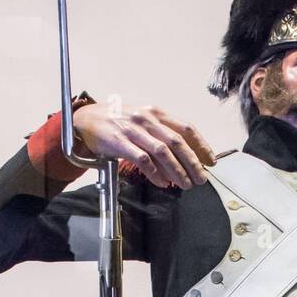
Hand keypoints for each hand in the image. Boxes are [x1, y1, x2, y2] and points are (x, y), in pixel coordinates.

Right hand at [72, 103, 215, 188]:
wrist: (86, 119)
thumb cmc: (117, 122)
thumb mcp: (143, 120)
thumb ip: (162, 133)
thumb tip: (183, 156)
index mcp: (156, 112)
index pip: (185, 128)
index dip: (201, 146)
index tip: (210, 161)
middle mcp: (147, 119)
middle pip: (177, 142)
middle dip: (193, 163)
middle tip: (201, 179)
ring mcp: (133, 130)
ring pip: (163, 152)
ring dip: (177, 171)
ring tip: (186, 184)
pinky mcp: (120, 142)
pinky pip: (143, 160)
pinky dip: (155, 173)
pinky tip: (163, 183)